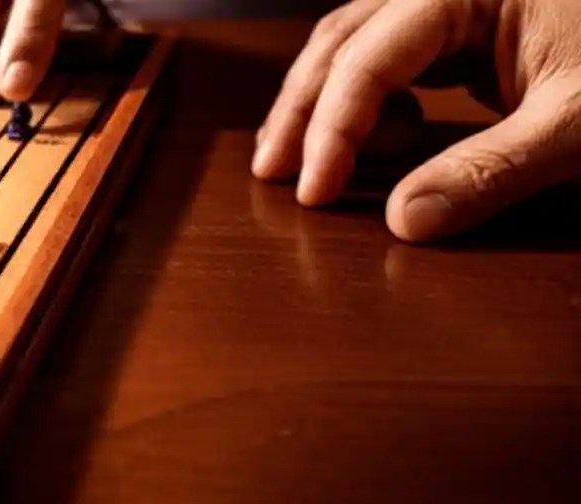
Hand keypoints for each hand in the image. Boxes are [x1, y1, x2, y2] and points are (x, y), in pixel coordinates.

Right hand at [252, 0, 580, 241]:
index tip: (314, 192)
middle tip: (272, 173)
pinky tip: (378, 142)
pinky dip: (371, 104)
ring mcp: (464, 4)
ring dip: (326, 104)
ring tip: (301, 162)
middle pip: (345, 37)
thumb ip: (490, 172)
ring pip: (360, 44)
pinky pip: (396, 59)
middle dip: (306, 108)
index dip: (334, 126)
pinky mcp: (477, 29)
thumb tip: (403, 224)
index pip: (372, 54)